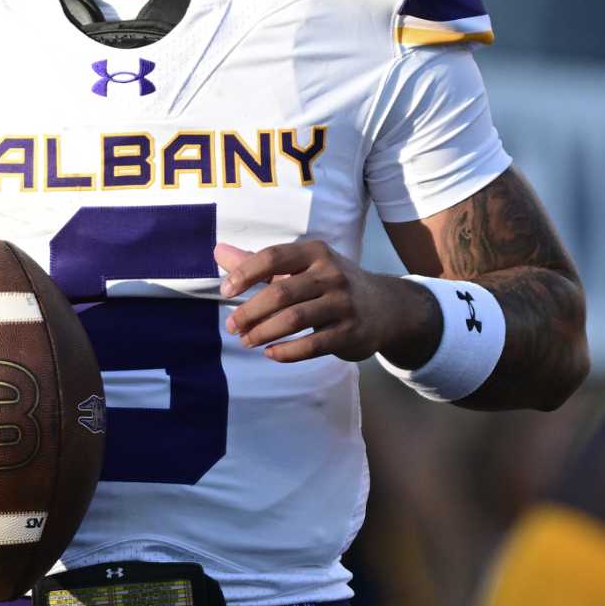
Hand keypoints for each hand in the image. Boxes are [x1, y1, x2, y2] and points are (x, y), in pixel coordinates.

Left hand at [217, 239, 440, 365]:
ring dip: (264, 333)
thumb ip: (260, 264)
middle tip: (232, 326)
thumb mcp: (302, 268)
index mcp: (315, 253)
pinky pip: (312, 345)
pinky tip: (271, 354)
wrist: (387, 308)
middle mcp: (331, 274)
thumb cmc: (333, 285)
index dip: (246, 273)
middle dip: (250, 312)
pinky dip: (287, 352)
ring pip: (294, 320)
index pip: (274, 257)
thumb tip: (217, 251)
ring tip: (247, 341)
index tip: (226, 292)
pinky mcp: (350, 332)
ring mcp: (343, 303)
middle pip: (281, 293)